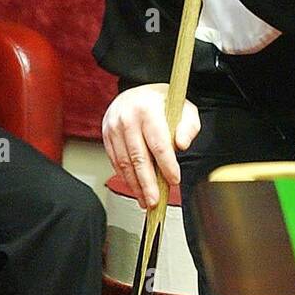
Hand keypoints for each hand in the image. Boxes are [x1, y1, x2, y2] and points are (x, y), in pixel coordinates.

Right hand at [101, 83, 200, 209]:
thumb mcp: (183, 108)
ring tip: (145, 200)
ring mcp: (113, 127)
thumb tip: (181, 145)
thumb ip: (188, 126)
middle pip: (138, 157)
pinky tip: (135, 187)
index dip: (166, 165)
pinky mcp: (106, 136)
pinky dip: (125, 177)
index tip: (174, 180)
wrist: (136, 94)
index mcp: (147, 109)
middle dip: (147, 183)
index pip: (158, 143)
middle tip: (154, 200)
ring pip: (124, 163)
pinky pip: (116, 161)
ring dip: (135, 185)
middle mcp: (127, 118)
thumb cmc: (162, 103)